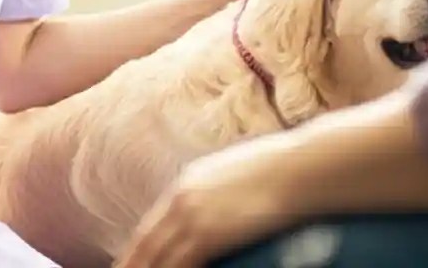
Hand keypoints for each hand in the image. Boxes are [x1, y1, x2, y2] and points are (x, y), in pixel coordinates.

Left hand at [115, 132, 303, 267]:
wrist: (300, 168)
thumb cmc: (283, 173)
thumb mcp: (239, 177)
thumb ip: (221, 195)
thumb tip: (224, 211)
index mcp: (187, 186)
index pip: (151, 226)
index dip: (137, 250)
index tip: (127, 264)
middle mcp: (181, 199)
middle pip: (145, 244)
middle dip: (132, 265)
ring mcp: (191, 216)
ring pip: (155, 258)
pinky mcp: (206, 234)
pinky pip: (178, 265)